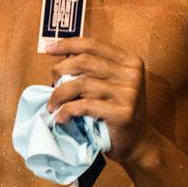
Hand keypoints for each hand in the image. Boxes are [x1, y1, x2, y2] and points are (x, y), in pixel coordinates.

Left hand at [46, 36, 155, 165]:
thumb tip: (57, 55)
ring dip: (59, 94)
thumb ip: (91, 68)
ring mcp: (129, 94)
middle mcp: (132, 74)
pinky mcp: (122, 113)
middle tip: (52, 83)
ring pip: (81, 84)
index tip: (49, 49)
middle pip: (84, 62)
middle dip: (60, 70)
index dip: (67, 45)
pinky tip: (61, 117)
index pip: (93, 45)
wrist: (138, 142)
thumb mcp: (108, 82)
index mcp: (129, 61)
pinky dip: (67, 110)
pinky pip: (84, 106)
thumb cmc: (115, 109)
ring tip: (52, 104)